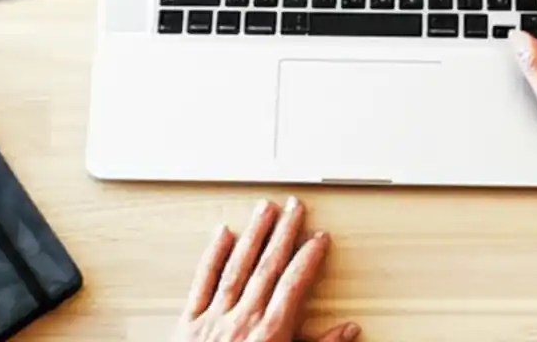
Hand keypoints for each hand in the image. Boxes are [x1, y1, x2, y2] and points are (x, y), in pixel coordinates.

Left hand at [173, 198, 358, 341]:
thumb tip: (349, 331)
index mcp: (270, 333)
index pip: (294, 283)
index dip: (309, 257)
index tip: (319, 238)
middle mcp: (242, 319)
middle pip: (268, 266)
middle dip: (284, 233)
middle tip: (295, 207)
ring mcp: (213, 319)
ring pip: (237, 266)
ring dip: (253, 234)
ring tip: (264, 209)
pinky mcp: (187, 324)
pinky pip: (202, 283)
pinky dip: (213, 256)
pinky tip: (222, 234)